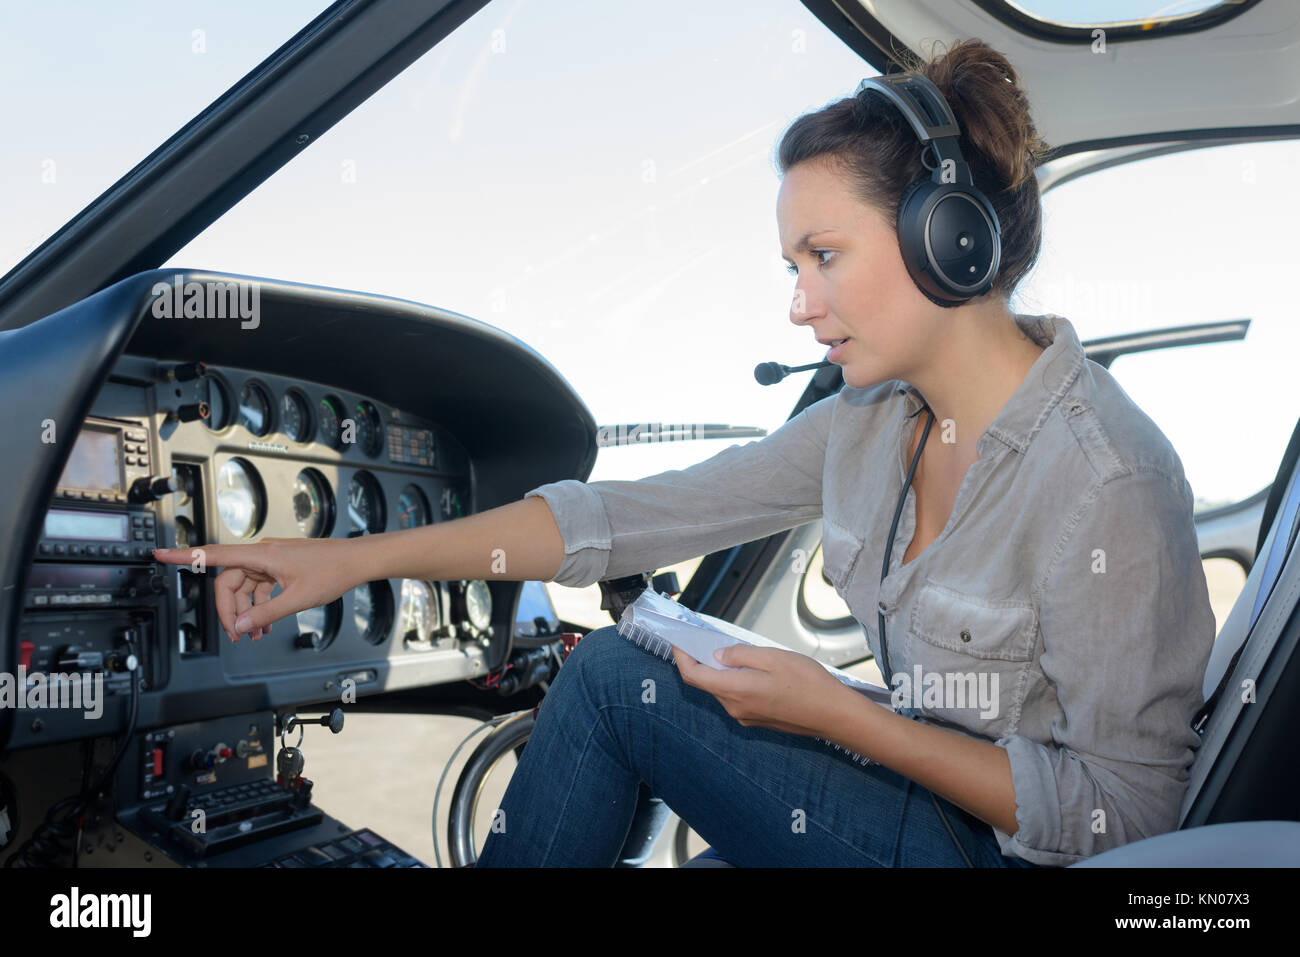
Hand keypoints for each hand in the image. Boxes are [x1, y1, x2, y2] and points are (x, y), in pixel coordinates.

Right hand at [152, 538, 357, 642]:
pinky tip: (264, 626)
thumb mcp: (298, 599)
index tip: (160, 554)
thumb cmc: (332, 571)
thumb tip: (242, 625)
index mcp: (261, 555)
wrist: (356, 561)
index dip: (184, 556)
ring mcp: (271, 561)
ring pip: (243, 587)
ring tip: (253, 636)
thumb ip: (267, 614)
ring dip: (245, 612)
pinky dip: (259, 606)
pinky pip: (259, 588)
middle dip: (229, 610)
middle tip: (238, 635)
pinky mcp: (280, 567)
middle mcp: (262, 554)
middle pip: (228, 582)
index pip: (213, 554)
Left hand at [670, 643, 850, 738]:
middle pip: (707, 683)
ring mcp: (747, 717)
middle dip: (702, 661)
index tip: (678, 641)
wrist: (834, 715)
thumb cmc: (808, 684)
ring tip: (733, 652)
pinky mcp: (758, 720)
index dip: (681, 657)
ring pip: (723, 690)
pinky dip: (735, 682)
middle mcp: (736, 708)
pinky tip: (750, 670)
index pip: (694, 676)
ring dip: (721, 672)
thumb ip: (740, 655)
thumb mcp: (772, 657)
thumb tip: (718, 656)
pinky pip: (737, 698)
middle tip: (706, 639)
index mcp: (735, 691)